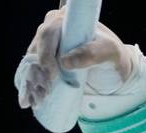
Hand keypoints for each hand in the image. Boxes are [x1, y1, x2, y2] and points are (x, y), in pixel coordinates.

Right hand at [17, 3, 134, 109]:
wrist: (113, 70)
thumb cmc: (112, 56)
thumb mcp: (109, 52)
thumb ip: (91, 53)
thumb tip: (65, 61)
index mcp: (64, 21)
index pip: (47, 35)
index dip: (46, 54)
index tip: (52, 75)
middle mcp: (51, 31)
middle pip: (36, 49)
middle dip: (38, 72)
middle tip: (46, 91)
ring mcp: (46, 46)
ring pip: (31, 62)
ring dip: (33, 81)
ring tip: (40, 98)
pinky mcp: (45, 62)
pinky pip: (33, 72)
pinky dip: (33, 85)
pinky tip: (35, 98)